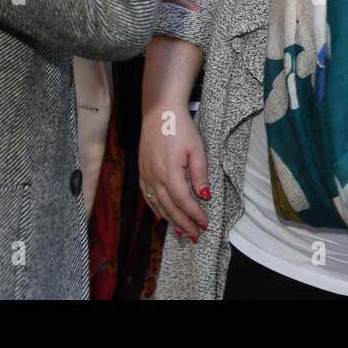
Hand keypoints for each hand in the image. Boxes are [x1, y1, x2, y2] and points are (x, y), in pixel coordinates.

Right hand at [138, 101, 209, 241]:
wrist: (160, 112)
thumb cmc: (181, 128)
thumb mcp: (197, 149)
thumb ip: (200, 174)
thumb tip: (205, 195)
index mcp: (169, 172)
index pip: (183, 201)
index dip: (194, 215)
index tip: (205, 224)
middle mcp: (154, 177)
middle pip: (169, 207)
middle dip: (183, 223)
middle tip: (194, 235)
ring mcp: (146, 174)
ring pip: (157, 204)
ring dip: (170, 219)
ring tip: (181, 231)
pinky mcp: (142, 171)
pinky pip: (147, 196)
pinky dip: (155, 208)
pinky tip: (162, 216)